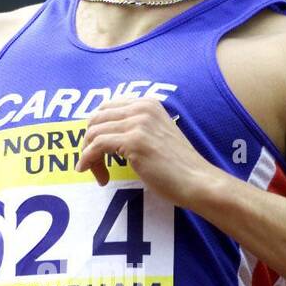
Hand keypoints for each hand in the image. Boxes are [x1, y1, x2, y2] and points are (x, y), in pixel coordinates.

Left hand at [76, 98, 215, 205]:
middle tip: (93, 164)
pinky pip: (96, 147)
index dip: (96, 130)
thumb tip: (107, 136)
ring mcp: (138, 123)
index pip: (107, 108)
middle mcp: (142, 108)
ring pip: (94, 133)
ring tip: (98, 174)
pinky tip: (98, 176)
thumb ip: (137, 129)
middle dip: (88, 142)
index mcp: (148, 104)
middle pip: (96, 119)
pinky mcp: (133, 141)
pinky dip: (89, 161)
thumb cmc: (178, 167)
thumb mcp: (157, 137)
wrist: (197, 181)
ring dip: (89, 156)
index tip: (97, 151)